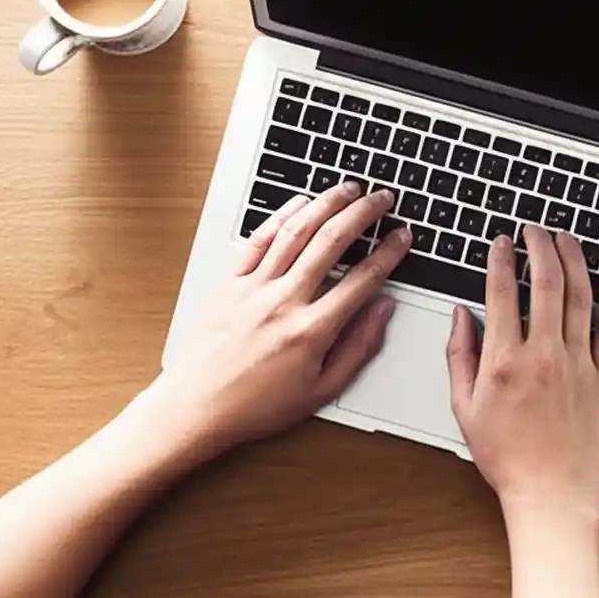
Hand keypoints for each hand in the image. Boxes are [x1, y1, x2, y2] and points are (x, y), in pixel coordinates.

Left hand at [139, 182, 411, 455]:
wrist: (196, 408)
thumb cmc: (257, 406)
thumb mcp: (322, 390)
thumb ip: (359, 347)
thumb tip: (383, 310)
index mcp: (312, 330)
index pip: (363, 278)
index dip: (389, 252)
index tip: (402, 236)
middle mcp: (284, 301)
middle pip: (332, 241)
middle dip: (363, 213)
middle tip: (382, 199)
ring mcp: (254, 288)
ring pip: (297, 231)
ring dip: (327, 203)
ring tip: (348, 189)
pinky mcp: (230, 283)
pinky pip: (259, 240)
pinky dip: (282, 215)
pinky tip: (301, 203)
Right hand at [445, 226, 598, 513]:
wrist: (552, 493)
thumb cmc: (508, 457)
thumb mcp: (465, 409)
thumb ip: (460, 357)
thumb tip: (461, 316)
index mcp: (504, 361)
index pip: (502, 292)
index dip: (501, 259)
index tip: (502, 242)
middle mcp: (544, 355)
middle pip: (546, 282)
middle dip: (539, 245)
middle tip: (535, 229)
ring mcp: (579, 363)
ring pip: (580, 295)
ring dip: (573, 259)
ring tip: (565, 238)